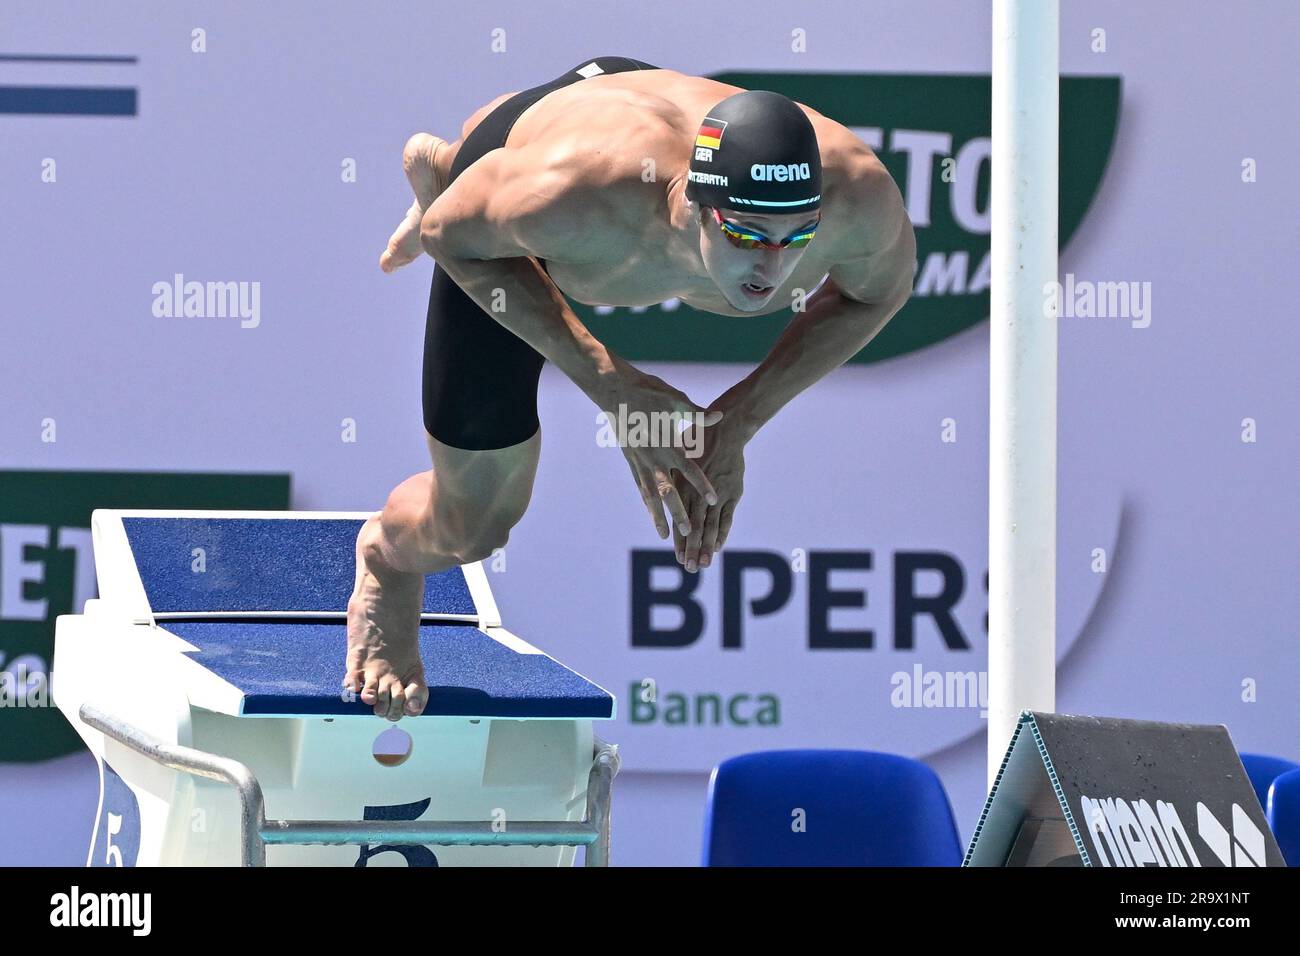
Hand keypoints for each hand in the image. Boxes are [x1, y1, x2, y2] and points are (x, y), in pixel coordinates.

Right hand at [594, 354, 721, 539]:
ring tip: (663, 535)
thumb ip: (697, 415)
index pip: (688, 469)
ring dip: (657, 515)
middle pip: (667, 491)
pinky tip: (651, 513)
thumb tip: (720, 416)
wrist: (614, 390)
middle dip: (677, 512)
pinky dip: (646, 502)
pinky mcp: (630, 461)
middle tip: (687, 531)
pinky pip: (640, 486)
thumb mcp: (676, 400)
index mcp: (667, 443)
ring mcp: (639, 461)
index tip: (713, 500)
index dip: (701, 485)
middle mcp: (653, 458)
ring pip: (649, 495)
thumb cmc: (648, 393)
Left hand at [672, 412, 744, 571]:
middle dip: (690, 548)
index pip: (677, 518)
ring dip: (705, 545)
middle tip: (689, 568)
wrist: (725, 427)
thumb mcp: (675, 455)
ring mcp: (716, 494)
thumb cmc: (696, 440)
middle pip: (692, 526)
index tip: (676, 555)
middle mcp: (695, 492)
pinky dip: (722, 532)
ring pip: (709, 525)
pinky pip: (727, 517)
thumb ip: (670, 472)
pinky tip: (718, 548)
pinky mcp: (732, 492)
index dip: (677, 537)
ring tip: (702, 565)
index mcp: (680, 484)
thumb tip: (656, 485)